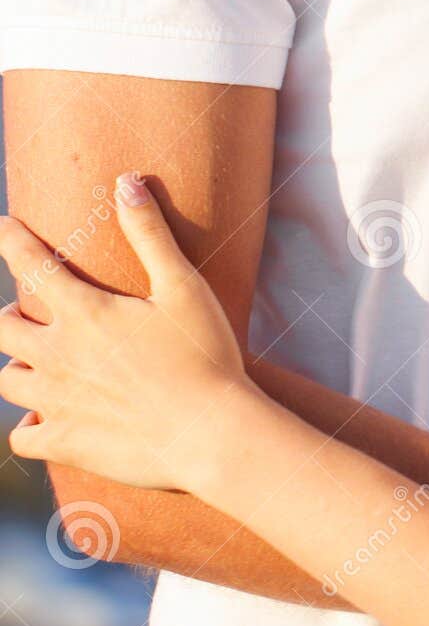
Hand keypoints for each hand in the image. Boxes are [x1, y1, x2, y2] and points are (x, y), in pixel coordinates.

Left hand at [0, 173, 255, 491]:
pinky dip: (26, 427)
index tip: (0, 226)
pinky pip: (22, 438)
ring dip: (15, 364)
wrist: (211, 434)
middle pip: (3, 327)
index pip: (32, 265)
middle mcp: (58, 355)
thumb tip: (127, 183)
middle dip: (8, 313)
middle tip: (23, 310)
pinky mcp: (66, 443)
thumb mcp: (184, 286)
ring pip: (6, 380)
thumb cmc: (205, 355)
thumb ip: (150, 234)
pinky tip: (39, 421)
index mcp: (85, 313)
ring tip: (30, 361)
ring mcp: (57, 403)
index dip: (10, 241)